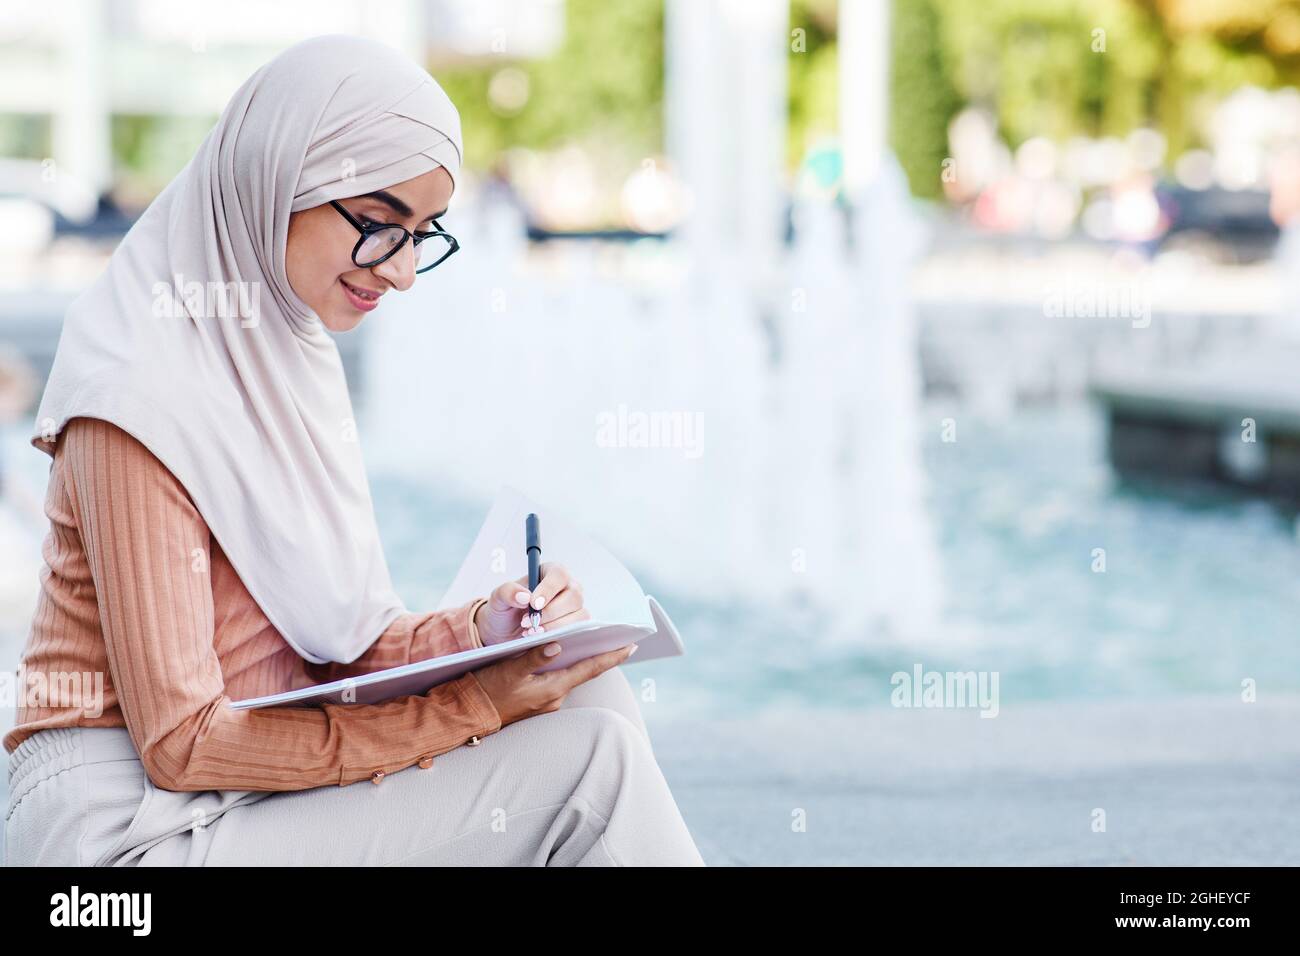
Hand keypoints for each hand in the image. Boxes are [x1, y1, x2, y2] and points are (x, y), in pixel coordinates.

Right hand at [471, 641, 636, 727]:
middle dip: (597, 657)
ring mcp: (545, 703)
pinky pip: (555, 683)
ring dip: (576, 662)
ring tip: (586, 643)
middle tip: (616, 639)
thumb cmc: (486, 691)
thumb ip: (533, 657)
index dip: (612, 657)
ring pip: (567, 677)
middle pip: (582, 672)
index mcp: (552, 689)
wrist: (466, 715)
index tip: (631, 646)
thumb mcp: (508, 669)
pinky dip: (560, 670)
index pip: (589, 670)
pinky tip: (556, 658)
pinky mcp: (535, 704)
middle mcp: (553, 698)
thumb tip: (558, 645)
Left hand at [473, 562, 589, 646]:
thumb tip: (524, 596)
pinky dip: (559, 635)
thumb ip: (508, 591)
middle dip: (550, 613)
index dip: (549, 589)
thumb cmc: (505, 608)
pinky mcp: (576, 625)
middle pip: (573, 596)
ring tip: (531, 632)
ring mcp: (575, 607)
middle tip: (527, 623)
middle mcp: (568, 587)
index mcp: (551, 572)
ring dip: (555, 626)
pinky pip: (577, 630)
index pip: (559, 575)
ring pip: (578, 615)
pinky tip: (540, 638)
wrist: (505, 631)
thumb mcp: (498, 597)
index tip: (534, 604)